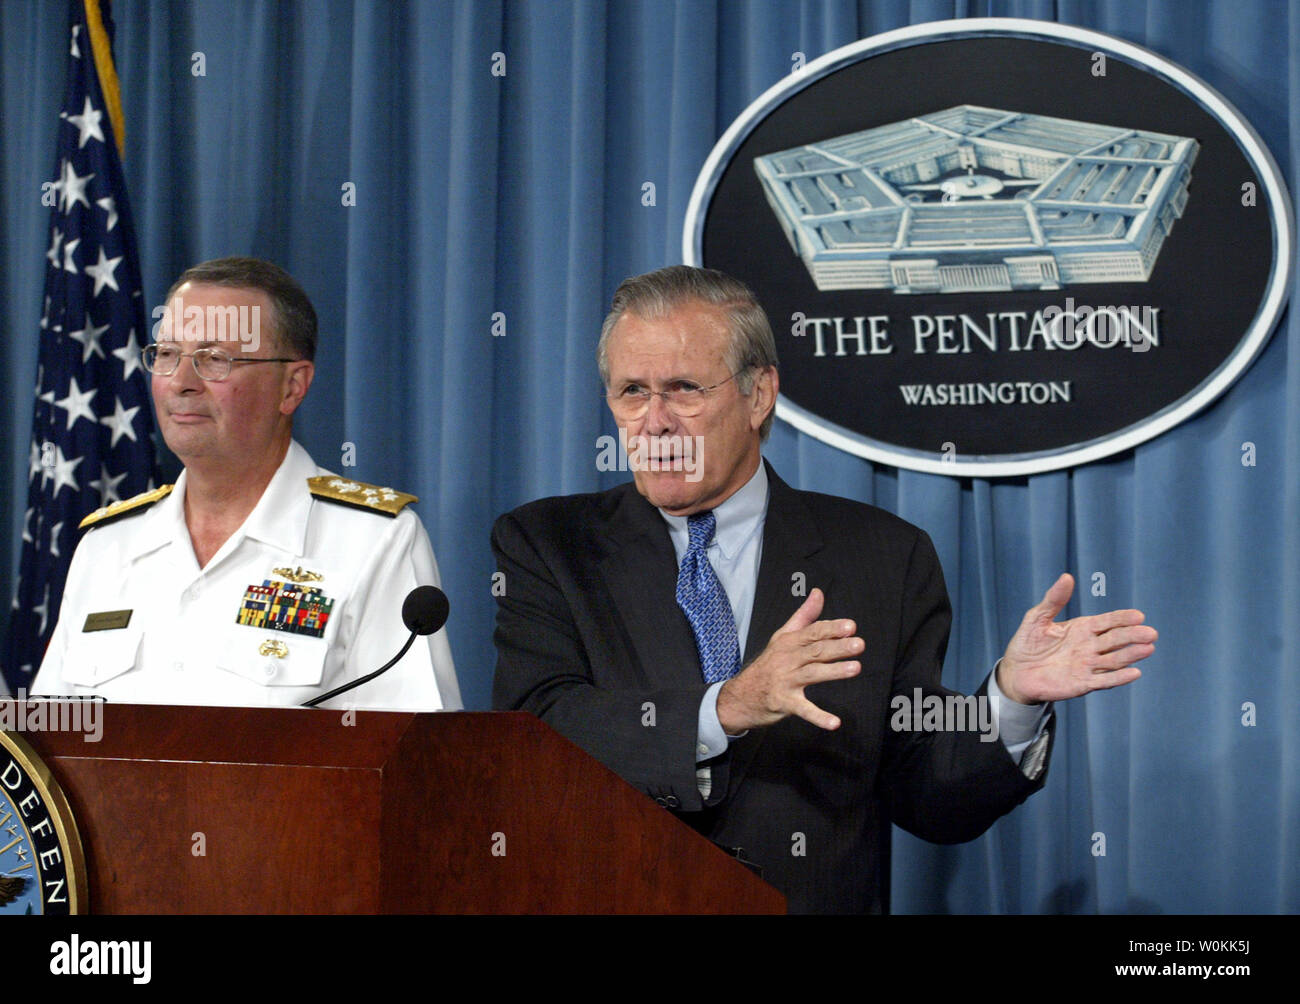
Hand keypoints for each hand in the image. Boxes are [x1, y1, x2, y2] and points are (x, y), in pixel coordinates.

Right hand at [716, 588, 861, 732]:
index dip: (832, 629)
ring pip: (813, 674)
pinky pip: (803, 709)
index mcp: (789, 642)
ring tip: (855, 668)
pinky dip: (818, 716)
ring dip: (834, 671)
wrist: (741, 695)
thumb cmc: (767, 664)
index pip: (813, 632)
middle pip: (816, 651)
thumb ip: (804, 616)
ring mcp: (786, 681)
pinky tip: (834, 723)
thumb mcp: (782, 636)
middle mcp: (787, 659)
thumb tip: (819, 593)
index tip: (851, 626)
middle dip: (838, 647)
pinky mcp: (785, 703)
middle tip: (859, 644)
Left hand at [998, 573, 1156, 704]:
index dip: (1123, 619)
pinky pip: (1104, 681)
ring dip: (1131, 655)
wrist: (1016, 672)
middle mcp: (1090, 647)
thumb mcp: (1037, 617)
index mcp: (1083, 628)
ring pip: (1114, 660)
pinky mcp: (1083, 684)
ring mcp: (1088, 666)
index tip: (1139, 616)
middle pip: (1116, 640)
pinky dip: (1119, 678)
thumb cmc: (1028, 642)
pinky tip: (1135, 672)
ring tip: (1148, 648)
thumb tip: (1066, 577)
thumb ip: (1053, 599)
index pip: (1108, 622)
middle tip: (1150, 633)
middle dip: (1133, 636)